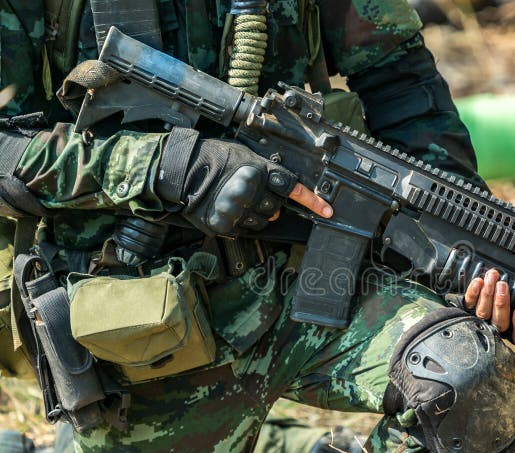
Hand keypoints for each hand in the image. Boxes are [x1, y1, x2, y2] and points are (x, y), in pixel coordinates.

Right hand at [160, 134, 333, 235]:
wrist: (182, 172)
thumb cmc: (213, 158)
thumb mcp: (245, 155)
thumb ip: (266, 170)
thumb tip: (282, 184)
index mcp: (259, 172)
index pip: (293, 189)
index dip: (312, 201)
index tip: (327, 211)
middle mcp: (250, 193)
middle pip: (276, 208)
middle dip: (269, 204)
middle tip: (253, 194)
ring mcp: (238, 211)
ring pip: (262, 222)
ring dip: (256, 215)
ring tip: (238, 201)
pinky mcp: (226, 225)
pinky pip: (245, 230)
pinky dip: (240, 223)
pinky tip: (229, 210)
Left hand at [464, 269, 514, 345]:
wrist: (486, 293)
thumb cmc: (512, 296)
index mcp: (513, 331)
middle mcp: (496, 329)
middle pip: (499, 322)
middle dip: (501, 303)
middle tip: (502, 285)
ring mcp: (481, 321)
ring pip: (483, 312)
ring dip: (487, 294)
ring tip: (492, 278)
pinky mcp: (466, 311)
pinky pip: (469, 304)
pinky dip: (473, 293)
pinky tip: (478, 282)